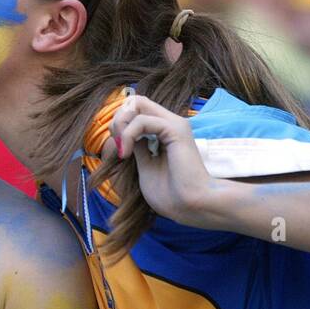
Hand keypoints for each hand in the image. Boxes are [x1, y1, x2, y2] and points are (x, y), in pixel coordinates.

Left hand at [109, 94, 215, 223]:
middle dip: (118, 119)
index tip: (117, 149)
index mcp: (164, 132)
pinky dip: (128, 134)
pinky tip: (126, 154)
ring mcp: (174, 124)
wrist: (192, 207)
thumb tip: (123, 135)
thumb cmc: (172, 195)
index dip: (120, 123)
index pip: (136, 109)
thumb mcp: (145, 166)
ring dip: (120, 125)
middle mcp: (170, 123)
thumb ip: (137, 147)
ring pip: (136, 103)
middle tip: (117, 145)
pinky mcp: (175, 130)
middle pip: (135, 101)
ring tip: (121, 150)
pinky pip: (142, 120)